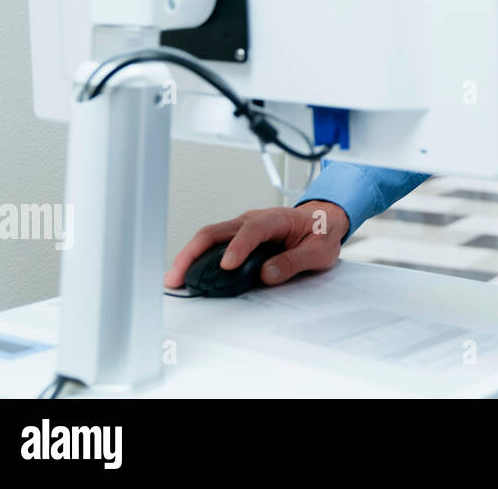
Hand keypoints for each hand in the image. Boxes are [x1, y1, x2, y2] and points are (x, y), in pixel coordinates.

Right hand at [164, 201, 349, 288]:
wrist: (323, 220)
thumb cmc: (320, 233)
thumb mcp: (319, 251)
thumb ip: (294, 262)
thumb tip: (267, 274)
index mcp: (277, 219)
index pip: (252, 230)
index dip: (238, 247)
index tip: (227, 266)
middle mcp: (254, 219)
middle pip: (216, 231)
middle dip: (193, 253)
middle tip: (178, 276)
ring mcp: (242, 227)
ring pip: (209, 237)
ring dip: (189, 256)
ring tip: (174, 278)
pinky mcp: (236, 236)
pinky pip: (213, 244)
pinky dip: (196, 257)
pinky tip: (186, 272)